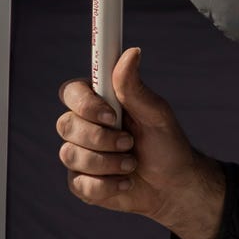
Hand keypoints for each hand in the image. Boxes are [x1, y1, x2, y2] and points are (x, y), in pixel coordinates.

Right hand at [57, 47, 227, 238]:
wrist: (172, 185)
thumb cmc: (166, 144)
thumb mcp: (156, 114)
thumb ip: (135, 87)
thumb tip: (131, 52)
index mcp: (99, 102)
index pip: (71, 92)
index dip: (85, 104)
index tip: (111, 115)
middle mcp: (84, 126)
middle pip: (65, 124)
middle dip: (100, 138)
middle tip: (130, 142)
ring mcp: (80, 154)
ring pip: (70, 155)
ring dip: (107, 162)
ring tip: (132, 163)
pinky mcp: (81, 182)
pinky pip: (79, 183)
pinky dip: (108, 185)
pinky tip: (125, 181)